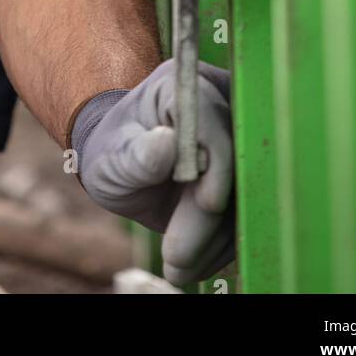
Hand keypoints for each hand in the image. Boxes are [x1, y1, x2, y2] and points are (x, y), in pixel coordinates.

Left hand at [72, 59, 233, 285]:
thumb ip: (137, 153)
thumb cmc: (112, 152)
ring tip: (176, 267)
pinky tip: (192, 262)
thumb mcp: (112, 155)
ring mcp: (234, 140)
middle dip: (210, 216)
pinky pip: (243, 212)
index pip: (214, 118)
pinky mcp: (242, 174)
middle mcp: (217, 105)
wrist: (124, 167)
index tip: (208, 204)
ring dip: (213, 240)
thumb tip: (166, 143)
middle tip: (177, 259)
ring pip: (243, 193)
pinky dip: (219, 244)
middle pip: (236, 161)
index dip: (218, 162)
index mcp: (183, 87)